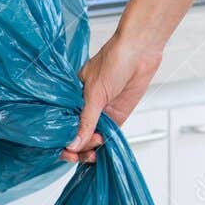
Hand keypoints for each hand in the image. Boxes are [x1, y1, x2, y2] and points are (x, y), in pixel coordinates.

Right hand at [63, 31, 163, 163]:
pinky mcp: (117, 116)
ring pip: (92, 138)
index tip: (69, 152)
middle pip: (77, 135)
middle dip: (79, 147)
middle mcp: (86, 106)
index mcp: (73, 97)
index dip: (64, 140)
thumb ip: (85, 119)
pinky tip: (102, 150)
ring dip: (92, 148)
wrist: (140, 51)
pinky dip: (105, 145)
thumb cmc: (115, 60)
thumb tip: (73, 143)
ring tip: (96, 148)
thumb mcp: (95, 92)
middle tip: (87, 150)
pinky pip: (108, 135)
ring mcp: (102, 112)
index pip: (64, 124)